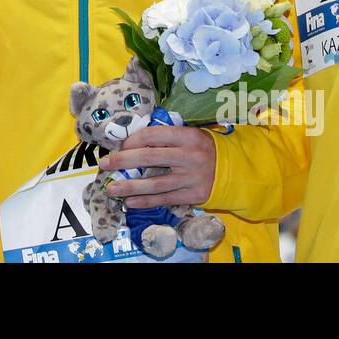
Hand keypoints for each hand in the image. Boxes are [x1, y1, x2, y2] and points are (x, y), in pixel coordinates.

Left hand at [98, 125, 216, 208]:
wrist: (233, 170)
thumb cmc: (203, 149)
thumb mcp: (190, 135)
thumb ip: (166, 137)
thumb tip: (132, 141)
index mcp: (187, 136)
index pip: (153, 135)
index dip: (132, 140)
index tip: (120, 146)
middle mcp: (188, 156)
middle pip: (150, 157)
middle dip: (123, 161)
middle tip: (104, 164)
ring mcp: (191, 177)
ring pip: (155, 183)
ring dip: (130, 187)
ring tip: (112, 189)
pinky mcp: (193, 195)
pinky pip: (165, 199)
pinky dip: (146, 201)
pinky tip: (130, 202)